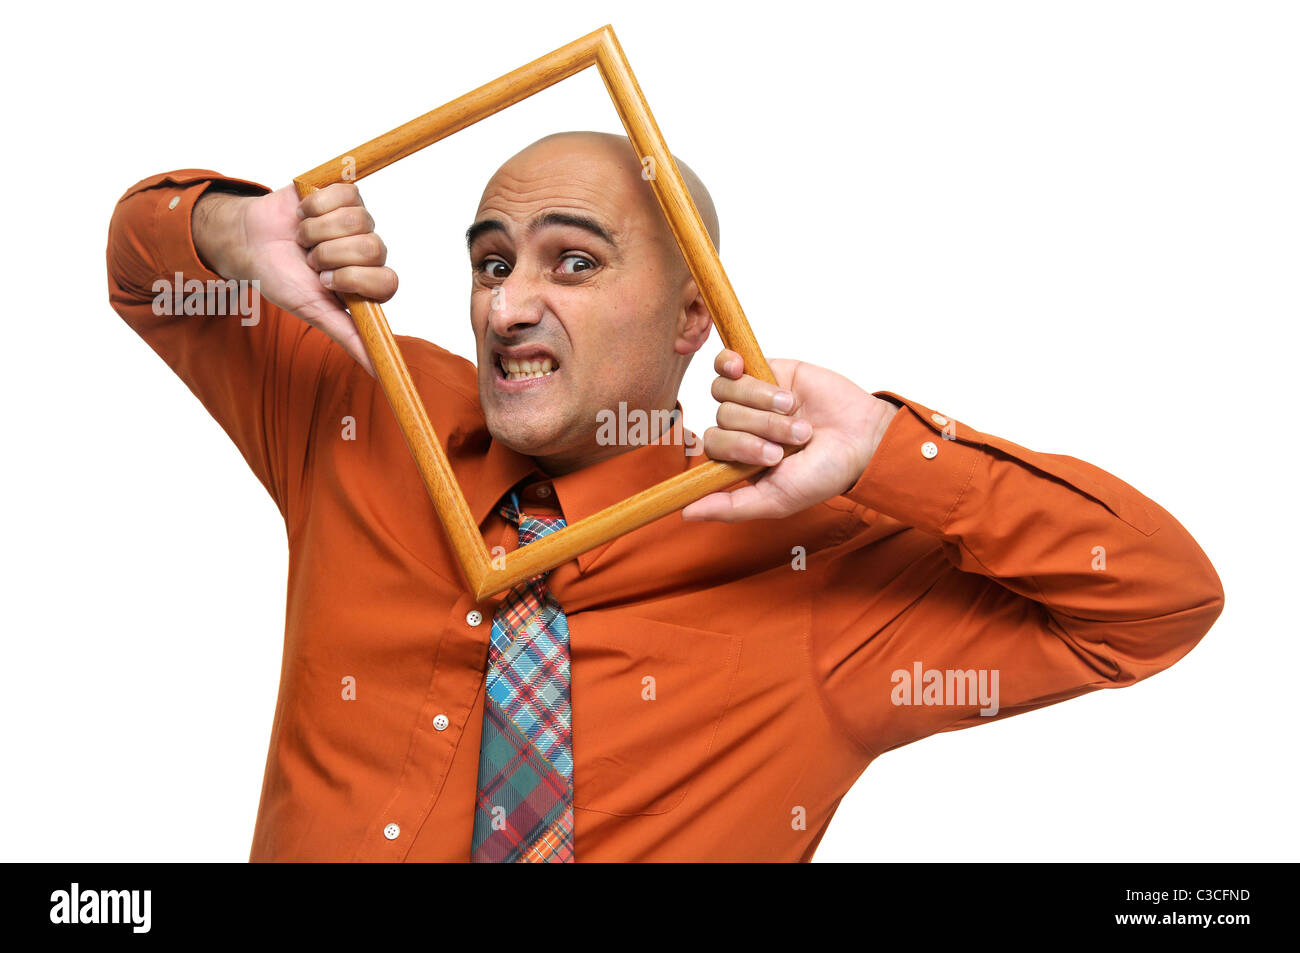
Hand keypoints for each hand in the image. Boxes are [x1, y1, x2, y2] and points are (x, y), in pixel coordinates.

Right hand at [193, 182, 398, 374]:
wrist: (251, 242)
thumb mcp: (315, 313)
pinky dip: (316, 204)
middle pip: (373, 247)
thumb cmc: (284, 280)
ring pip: (359, 219)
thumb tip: (379, 373)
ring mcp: (360, 221)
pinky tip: (303, 214)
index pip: (388, 282)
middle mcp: (370, 252)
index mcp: (369, 283)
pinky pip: (347, 193)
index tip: (324, 281)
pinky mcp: (346, 194)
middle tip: (310, 259)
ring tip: (304, 238)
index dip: (354, 279)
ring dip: (318, 229)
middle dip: (330, 254)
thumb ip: (350, 337)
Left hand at [680, 349, 899, 521]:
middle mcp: (740, 429)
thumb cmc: (823, 473)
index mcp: (738, 460)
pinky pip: (727, 366)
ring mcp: (749, 399)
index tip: (772, 457)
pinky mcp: (763, 370)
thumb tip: (687, 514)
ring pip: (725, 394)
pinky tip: (740, 367)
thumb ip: (732, 507)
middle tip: (795, 439)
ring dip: (763, 403)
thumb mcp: (778, 499)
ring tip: (795, 412)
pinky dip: (729, 365)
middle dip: (759, 429)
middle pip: (721, 420)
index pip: (712, 448)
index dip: (738, 448)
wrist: (862, 435)